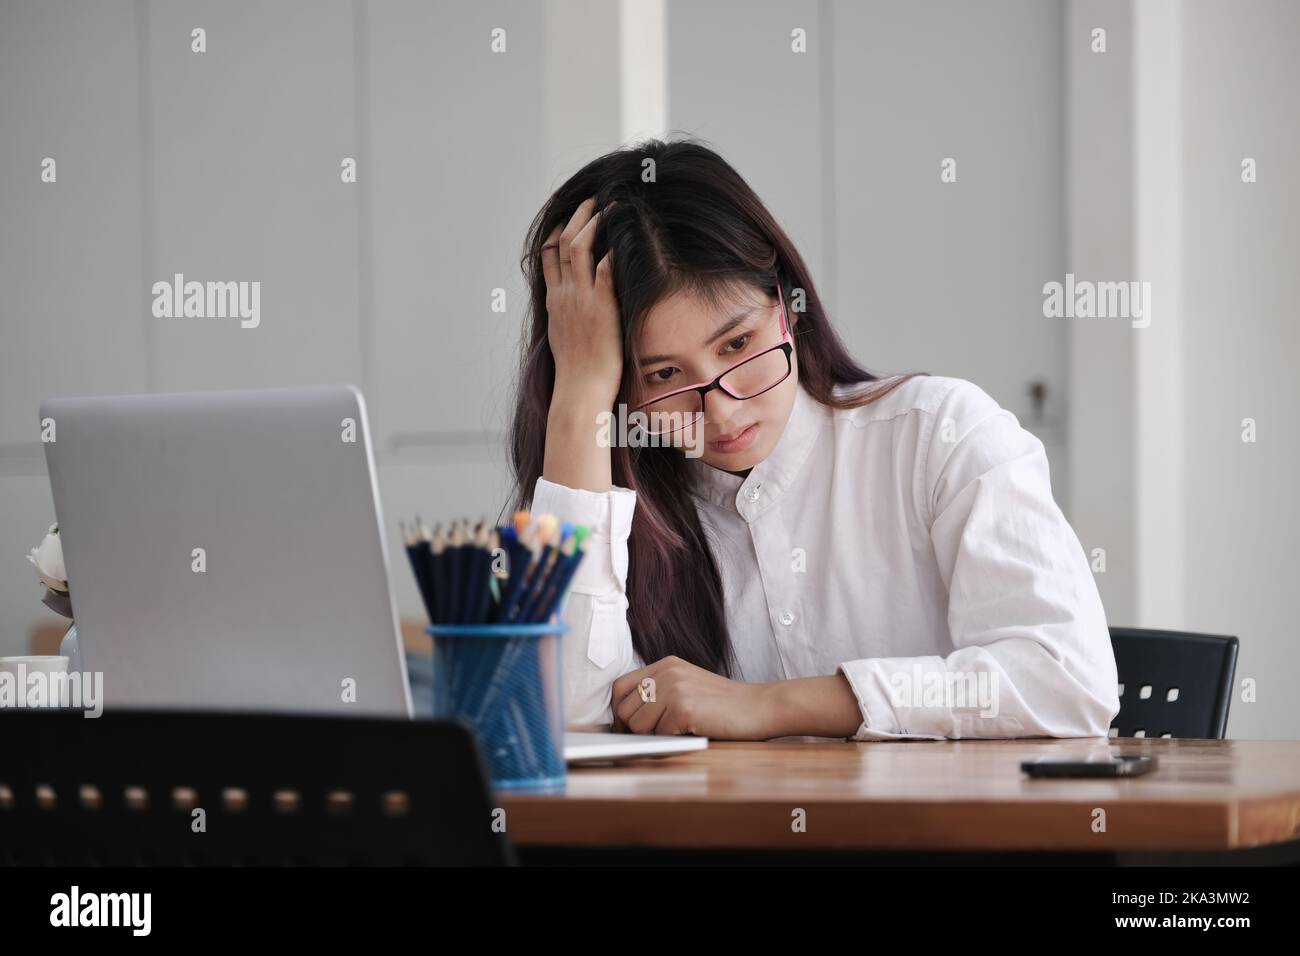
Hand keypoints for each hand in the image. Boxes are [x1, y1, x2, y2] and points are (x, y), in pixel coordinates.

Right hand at [540, 197, 621, 407]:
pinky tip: (622, 238)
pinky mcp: (601, 306)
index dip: (557, 232)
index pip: (547, 256)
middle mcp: (564, 295)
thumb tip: (565, 311)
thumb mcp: (562, 338)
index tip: (567, 217)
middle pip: (562, 243)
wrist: (579, 389)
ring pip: (580, 248)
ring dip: (593, 224)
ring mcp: (581, 299)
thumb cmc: (576, 372)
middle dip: (576, 217)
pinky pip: (605, 269)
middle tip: (591, 201)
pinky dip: (612, 250)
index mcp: (554, 301)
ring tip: (608, 208)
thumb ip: (563, 317)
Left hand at [611, 656, 777, 739]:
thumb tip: (624, 719)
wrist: (760, 706)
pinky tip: (691, 731)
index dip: (619, 711)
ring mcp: (674, 688)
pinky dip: (672, 740)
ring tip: (679, 730)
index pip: (620, 687)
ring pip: (638, 725)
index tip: (625, 728)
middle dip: (634, 729)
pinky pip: (659, 735)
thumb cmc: (724, 705)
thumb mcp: (687, 686)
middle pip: (625, 708)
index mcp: (665, 664)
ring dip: (654, 736)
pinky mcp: (683, 707)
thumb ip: (659, 693)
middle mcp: (666, 672)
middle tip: (655, 736)